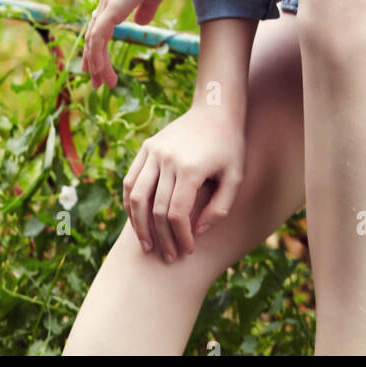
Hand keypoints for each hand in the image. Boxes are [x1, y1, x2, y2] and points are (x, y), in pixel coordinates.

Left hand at [81, 0, 183, 89]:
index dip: (98, 45)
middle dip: (92, 59)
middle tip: (95, 80)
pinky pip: (99, 39)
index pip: (101, 25)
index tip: (97, 62)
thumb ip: (145, 9)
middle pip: (92, 35)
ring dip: (97, 64)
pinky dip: (99, 57)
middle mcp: (107, 0)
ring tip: (103, 84)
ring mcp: (107, 4)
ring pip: (93, 41)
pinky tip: (103, 72)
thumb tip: (140, 23)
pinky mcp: (111, 9)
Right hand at [123, 106, 245, 260]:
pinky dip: (130, 203)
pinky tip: (137, 220)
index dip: (180, 237)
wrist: (215, 110)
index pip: (177, 213)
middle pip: (156, 209)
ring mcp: (154, 152)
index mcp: (190, 167)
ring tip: (147, 245)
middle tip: (168, 257)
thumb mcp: (235, 177)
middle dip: (162, 238)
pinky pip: (130, 180)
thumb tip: (196, 232)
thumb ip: (219, 208)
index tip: (187, 251)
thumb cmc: (229, 146)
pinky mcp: (147, 147)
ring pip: (135, 197)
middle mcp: (168, 159)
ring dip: (139, 225)